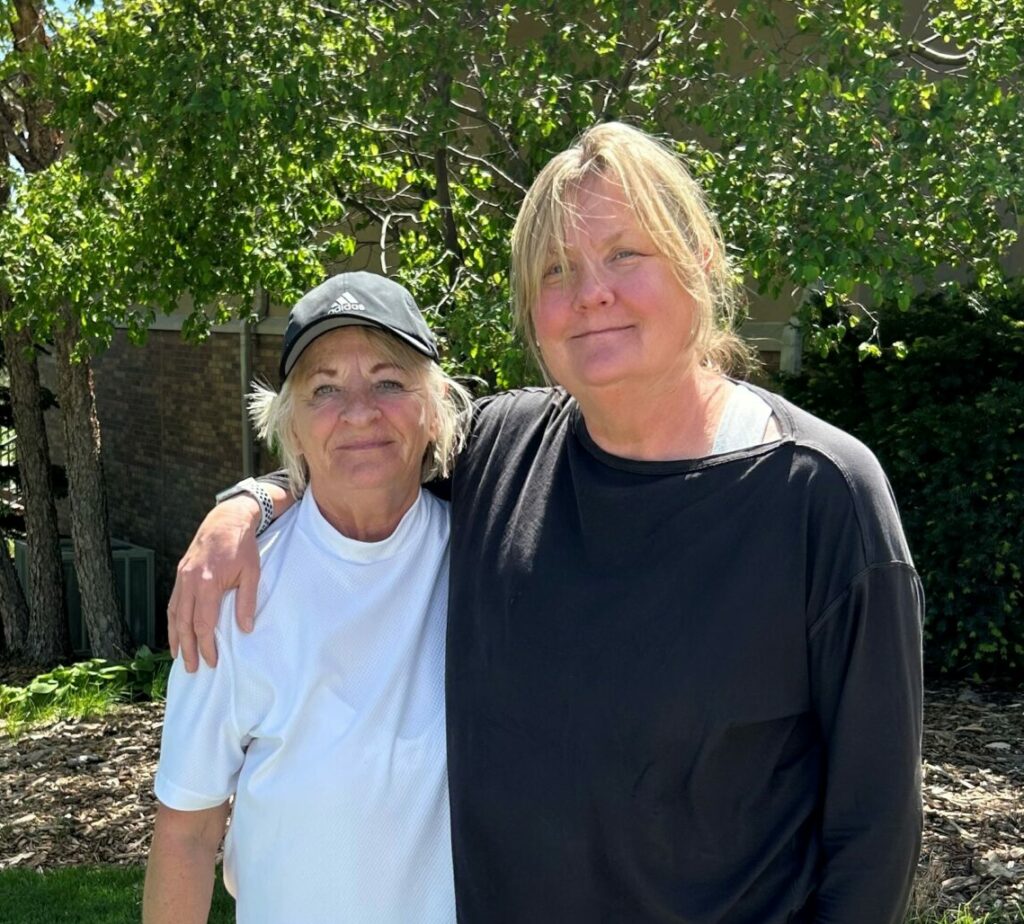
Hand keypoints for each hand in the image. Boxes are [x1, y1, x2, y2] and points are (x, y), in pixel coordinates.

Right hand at [167, 496, 261, 671]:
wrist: (226, 520)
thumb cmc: (242, 547)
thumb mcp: (251, 573)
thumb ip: (246, 602)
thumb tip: (245, 629)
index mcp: (207, 583)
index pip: (203, 623)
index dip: (206, 645)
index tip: (212, 661)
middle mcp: (189, 582)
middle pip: (184, 623)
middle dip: (188, 648)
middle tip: (192, 668)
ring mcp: (181, 577)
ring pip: (174, 614)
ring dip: (176, 637)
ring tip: (179, 656)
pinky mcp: (180, 574)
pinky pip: (173, 602)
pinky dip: (173, 620)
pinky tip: (176, 632)